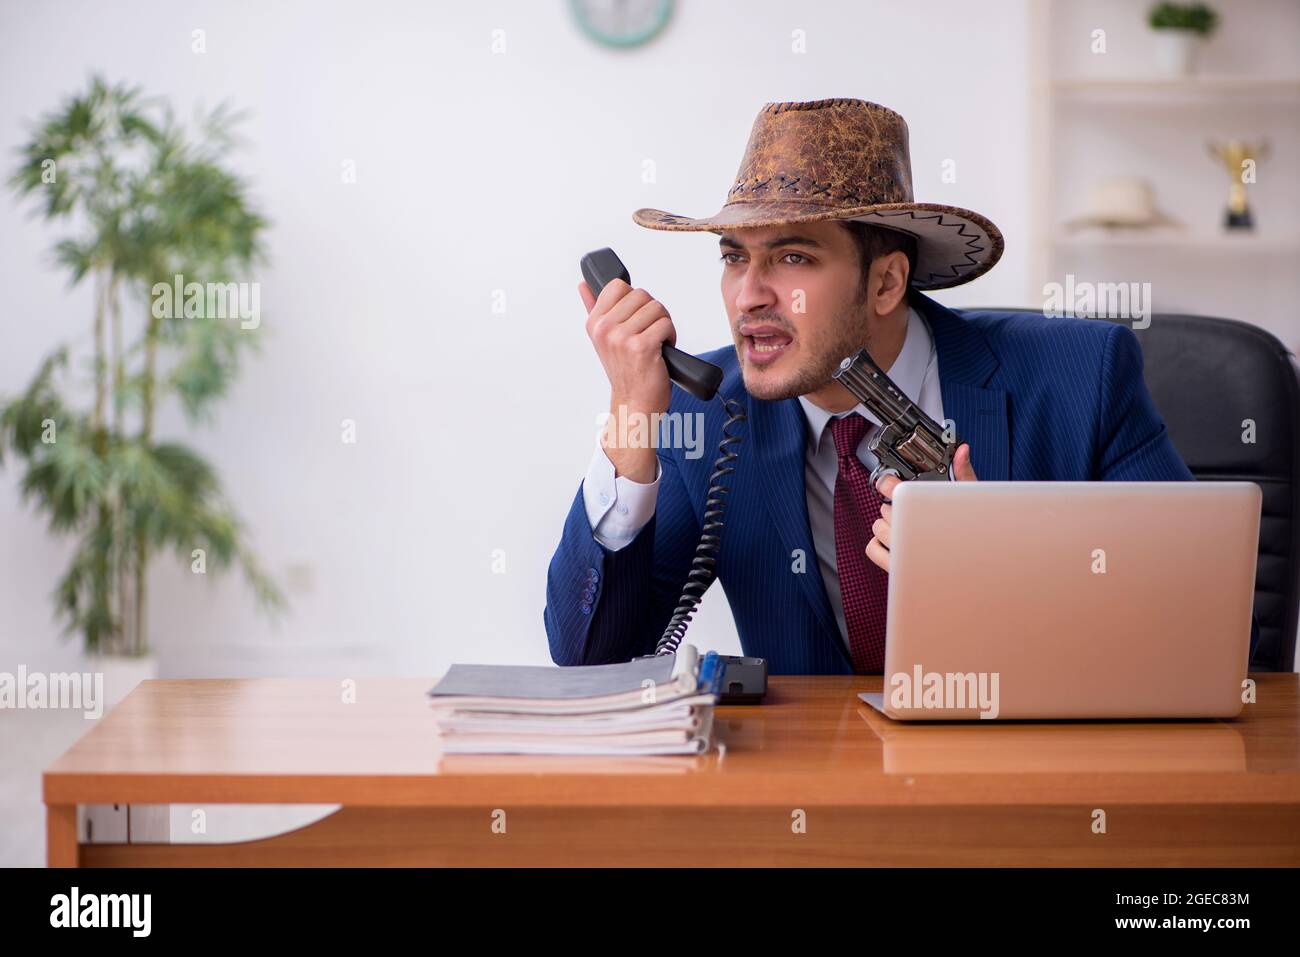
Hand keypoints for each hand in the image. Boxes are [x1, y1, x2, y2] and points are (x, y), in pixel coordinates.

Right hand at [579, 279, 676, 482]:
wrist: (634, 403)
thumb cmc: (625, 372)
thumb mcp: (604, 339)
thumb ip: (594, 308)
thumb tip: (584, 285)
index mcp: (595, 323)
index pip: (618, 286)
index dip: (634, 300)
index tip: (635, 319)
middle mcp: (605, 329)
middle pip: (642, 294)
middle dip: (652, 313)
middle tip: (649, 334)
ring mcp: (622, 338)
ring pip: (657, 308)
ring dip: (663, 324)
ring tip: (655, 342)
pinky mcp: (642, 347)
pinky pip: (666, 324)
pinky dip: (670, 336)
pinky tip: (662, 350)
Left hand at [865, 443, 976, 573]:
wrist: (979, 577)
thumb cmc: (978, 540)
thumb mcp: (973, 500)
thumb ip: (964, 473)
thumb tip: (962, 450)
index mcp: (928, 513)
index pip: (895, 491)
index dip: (889, 483)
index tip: (890, 482)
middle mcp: (911, 535)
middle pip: (886, 509)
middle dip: (898, 507)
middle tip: (914, 509)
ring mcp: (902, 554)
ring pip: (878, 527)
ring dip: (888, 523)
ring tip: (906, 524)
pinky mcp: (896, 570)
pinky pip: (872, 549)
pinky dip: (878, 543)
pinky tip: (894, 540)